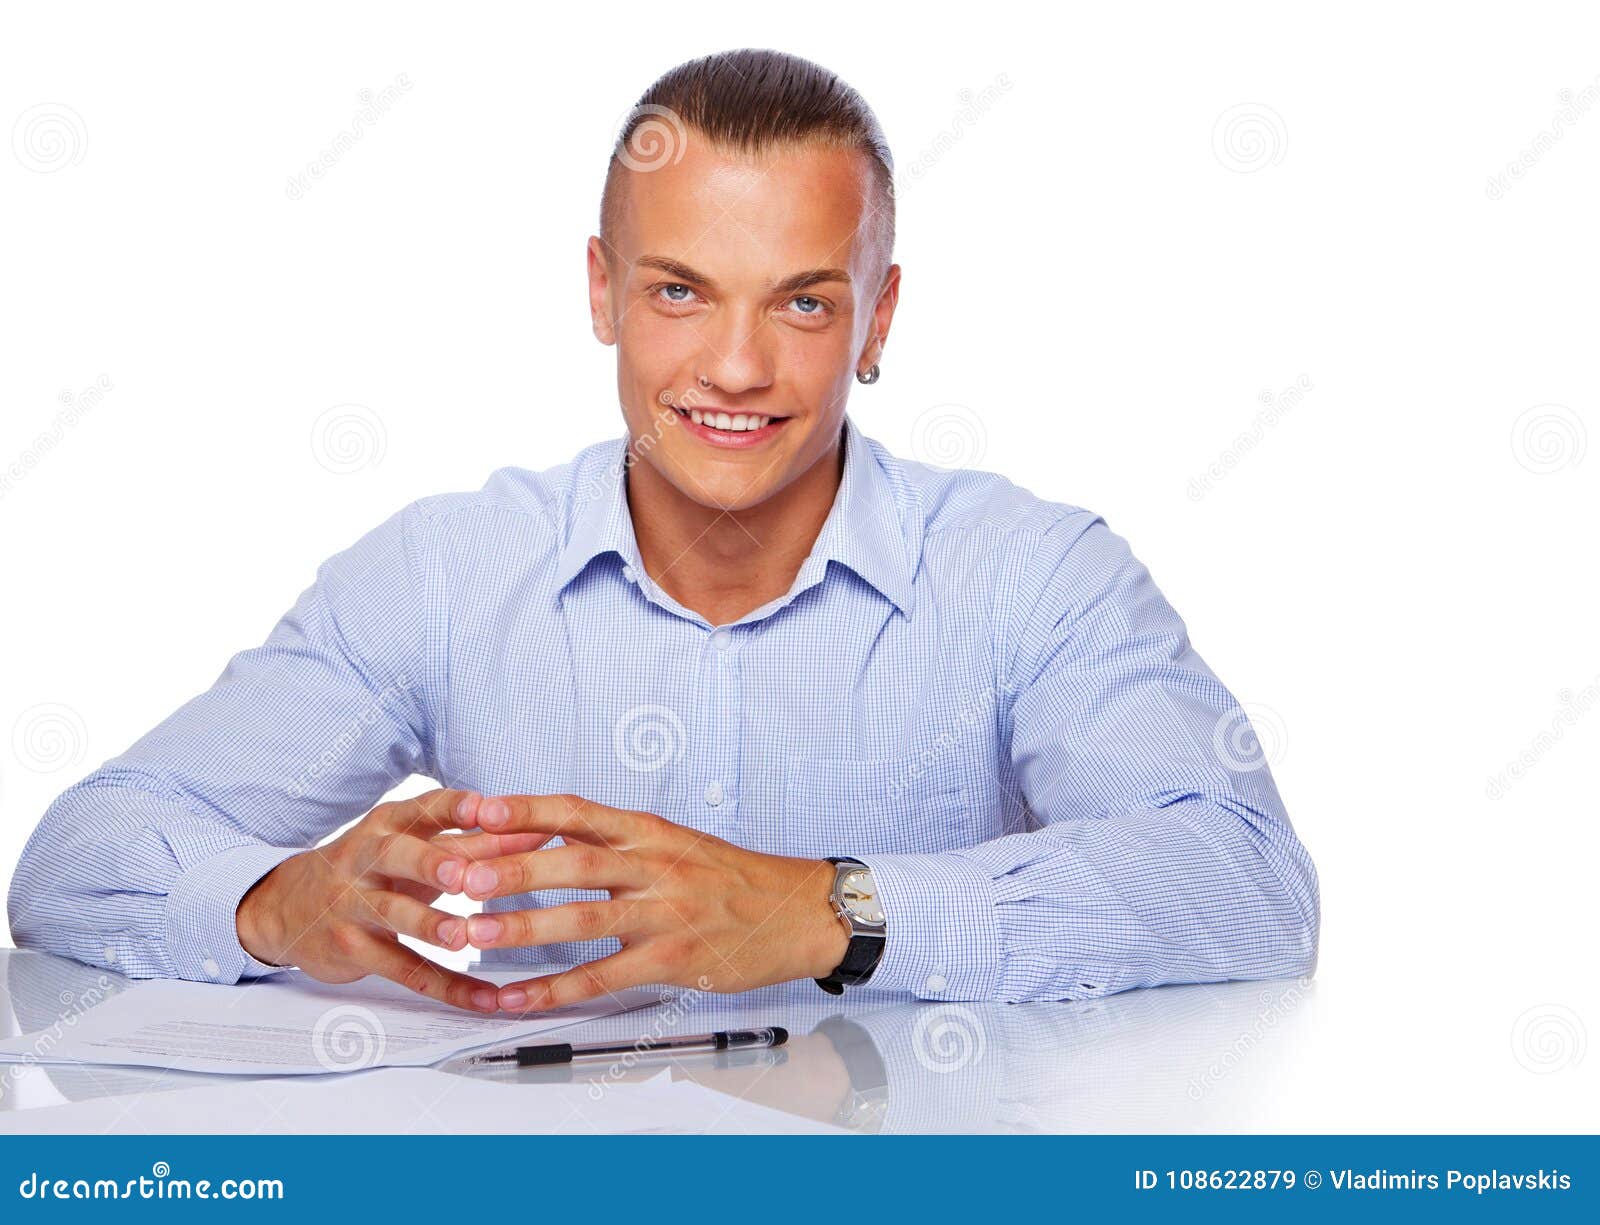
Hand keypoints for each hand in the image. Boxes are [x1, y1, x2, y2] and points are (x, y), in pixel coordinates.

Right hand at [235, 788, 550, 1011]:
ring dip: (431, 925)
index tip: (485, 807)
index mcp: (389, 824)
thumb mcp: (414, 846)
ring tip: (465, 936)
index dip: (453, 807)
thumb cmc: (372, 868)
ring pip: (394, 915)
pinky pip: (403, 969)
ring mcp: (355, 905)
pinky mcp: (353, 949)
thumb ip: (475, 840)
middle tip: (466, 875)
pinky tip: (482, 997)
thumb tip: (541, 830)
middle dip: (432, 863)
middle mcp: (367, 858)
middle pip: (398, 856)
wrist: (287, 905)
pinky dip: (446, 986)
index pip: (423, 808)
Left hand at [458, 794, 850, 1011]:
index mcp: (648, 831)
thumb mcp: (674, 842)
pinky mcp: (673, 960)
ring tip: (473, 934)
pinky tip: (519, 996)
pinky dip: (556, 989)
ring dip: (523, 927)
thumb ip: (614, 842)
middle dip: (511, 867)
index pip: (576, 811)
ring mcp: (664, 914)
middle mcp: (653, 865)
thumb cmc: (730, 877)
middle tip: (458, 875)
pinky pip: (604, 976)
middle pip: (572, 860)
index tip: (475, 810)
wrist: (798, 910)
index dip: (524, 810)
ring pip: (583, 918)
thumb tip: (544, 835)